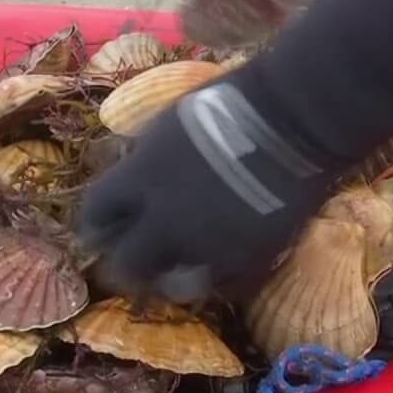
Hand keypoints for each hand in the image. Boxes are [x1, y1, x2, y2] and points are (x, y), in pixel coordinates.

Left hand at [75, 65, 342, 303]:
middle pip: (126, 265)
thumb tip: (132, 176)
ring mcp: (208, 248)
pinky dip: (218, 281)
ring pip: (173, 287)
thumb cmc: (233, 103)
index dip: (98, 223)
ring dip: (173, 277)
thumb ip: (144, 159)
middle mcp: (166, 222)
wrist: (297, 118)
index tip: (106, 225)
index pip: (95, 215)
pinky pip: (222, 290)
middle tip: (140, 255)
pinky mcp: (249, 262)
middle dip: (129, 261)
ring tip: (182, 266)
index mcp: (140, 179)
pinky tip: (223, 265)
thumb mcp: (169, 122)